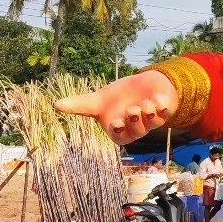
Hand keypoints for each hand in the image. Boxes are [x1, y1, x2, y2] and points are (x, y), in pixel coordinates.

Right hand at [54, 71, 179, 144]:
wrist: (142, 84)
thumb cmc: (119, 97)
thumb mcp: (99, 100)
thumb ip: (80, 105)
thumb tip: (55, 104)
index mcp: (120, 129)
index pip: (120, 137)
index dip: (120, 131)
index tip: (117, 122)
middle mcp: (137, 127)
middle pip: (137, 132)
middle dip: (135, 122)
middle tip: (132, 110)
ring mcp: (152, 120)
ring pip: (152, 124)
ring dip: (148, 114)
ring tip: (145, 104)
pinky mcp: (164, 111)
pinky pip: (166, 113)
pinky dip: (163, 107)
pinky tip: (158, 100)